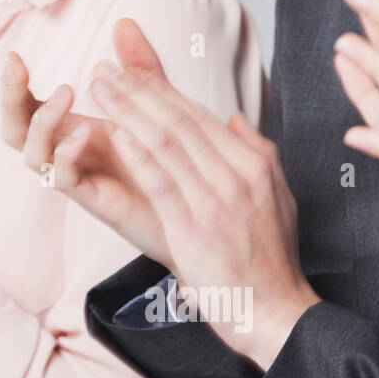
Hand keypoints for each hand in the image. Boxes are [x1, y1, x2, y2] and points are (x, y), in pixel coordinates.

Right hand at [0, 19, 173, 267]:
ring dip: (42, 120)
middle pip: (15, 129)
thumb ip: (138, 68)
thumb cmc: (169, 161)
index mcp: (75, 129)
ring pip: (33, 155)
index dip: (14, 84)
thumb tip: (124, 22)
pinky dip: (67, 154)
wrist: (195, 211)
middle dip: (9, 98)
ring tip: (66, 92)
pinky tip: (85, 132)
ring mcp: (79, 177)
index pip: (27, 107)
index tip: (15, 55)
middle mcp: (69, 152)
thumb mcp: (155, 106)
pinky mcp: (96, 200)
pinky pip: (65, 179)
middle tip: (15, 67)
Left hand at [86, 38, 318, 369]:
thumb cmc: (270, 261)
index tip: (131, 72)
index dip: (162, 91)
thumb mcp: (278, 198)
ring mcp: (216, 201)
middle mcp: (236, 176)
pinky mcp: (195, 229)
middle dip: (138, 89)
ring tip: (100, 87)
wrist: (274, 310)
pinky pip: (162, 183)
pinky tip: (115, 134)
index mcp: (253, 165)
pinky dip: (138, 156)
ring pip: (168, 143)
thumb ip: (257, 153)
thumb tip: (235, 118)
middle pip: (180, 121)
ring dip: (129, 110)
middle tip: (105, 68)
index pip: (200, 117)